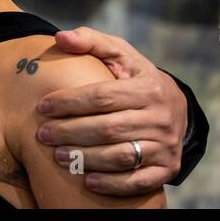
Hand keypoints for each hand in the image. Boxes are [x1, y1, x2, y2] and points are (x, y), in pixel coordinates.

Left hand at [34, 26, 186, 195]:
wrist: (177, 107)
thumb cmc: (135, 77)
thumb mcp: (119, 53)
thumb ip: (90, 41)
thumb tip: (60, 37)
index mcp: (147, 88)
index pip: (102, 96)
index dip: (69, 102)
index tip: (42, 107)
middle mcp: (160, 118)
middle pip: (108, 128)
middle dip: (71, 132)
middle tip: (43, 135)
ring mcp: (166, 145)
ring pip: (121, 156)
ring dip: (85, 158)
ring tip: (58, 156)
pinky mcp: (168, 168)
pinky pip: (139, 181)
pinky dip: (112, 183)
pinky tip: (87, 181)